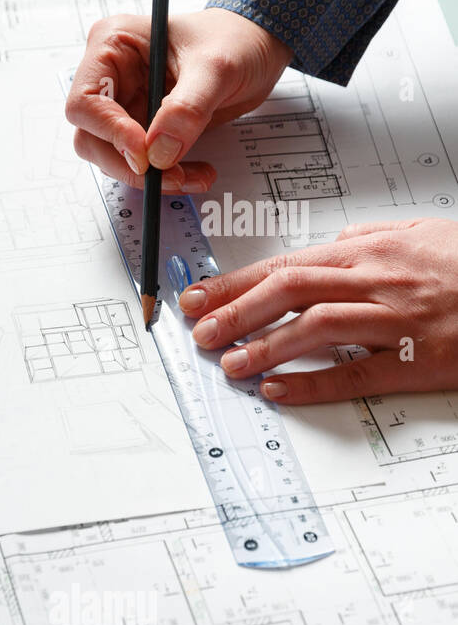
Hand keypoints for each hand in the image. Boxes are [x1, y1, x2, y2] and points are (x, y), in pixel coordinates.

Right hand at [65, 8, 291, 192]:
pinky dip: (162, 175)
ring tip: (189, 176)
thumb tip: (158, 151)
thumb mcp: (217, 67)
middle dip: (129, 163)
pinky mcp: (140, 128)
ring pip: (112, 157)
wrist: (258, 47)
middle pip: (92, 136)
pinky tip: (191, 173)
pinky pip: (138, 163)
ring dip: (147, 176)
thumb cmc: (236, 39)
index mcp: (113, 45)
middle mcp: (110, 77)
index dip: (109, 131)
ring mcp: (123, 104)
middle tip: (167, 174)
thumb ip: (187, 108)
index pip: (85, 101)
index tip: (142, 152)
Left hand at [179, 218, 457, 403]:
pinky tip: (279, 389)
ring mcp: (398, 320)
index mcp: (372, 252)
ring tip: (229, 363)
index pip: (287, 264)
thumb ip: (372, 239)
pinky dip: (312, 382)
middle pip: (291, 289)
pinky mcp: (418, 359)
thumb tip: (331, 244)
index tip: (199, 298)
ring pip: (317, 326)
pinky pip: (356, 371)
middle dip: (237, 310)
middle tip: (199, 331)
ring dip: (265, 345)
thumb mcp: (424, 235)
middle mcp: (378, 281)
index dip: (236, 283)